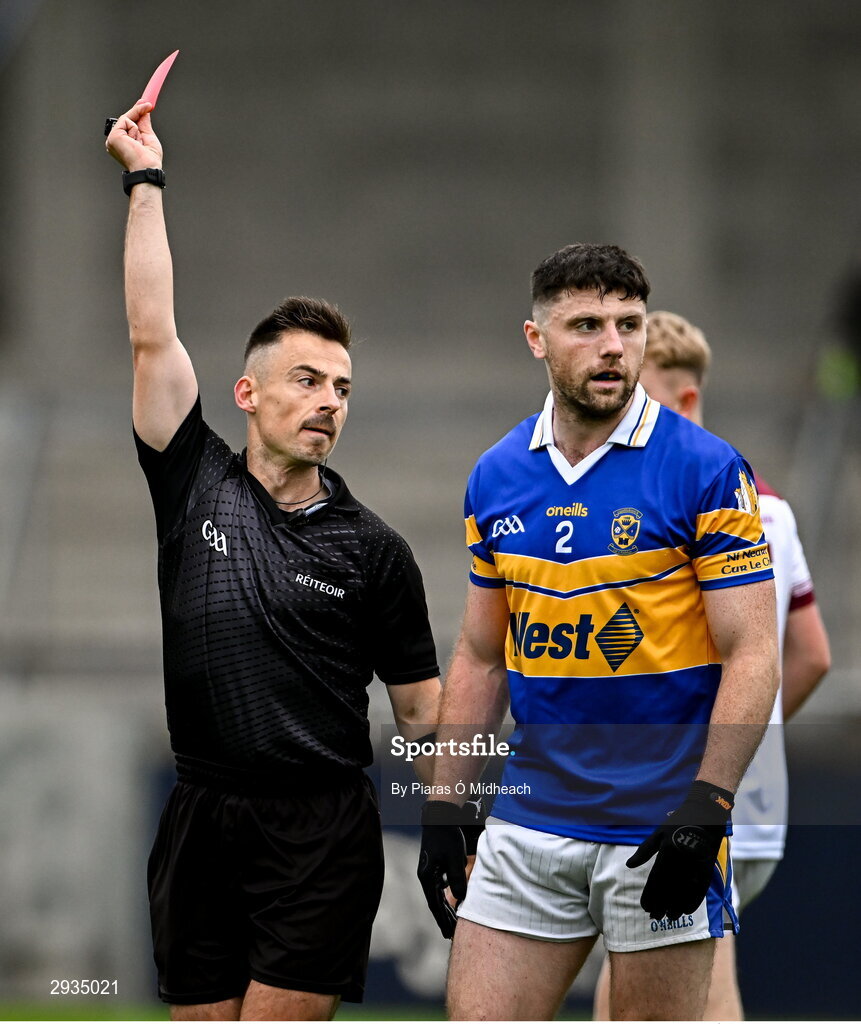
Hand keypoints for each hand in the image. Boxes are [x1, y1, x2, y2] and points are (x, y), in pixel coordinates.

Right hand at [105, 100, 162, 171]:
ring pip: (126, 119)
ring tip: (140, 143)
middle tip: (149, 105)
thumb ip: (144, 123)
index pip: (128, 123)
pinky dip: (134, 127)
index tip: (145, 104)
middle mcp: (116, 141)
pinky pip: (125, 120)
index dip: (136, 112)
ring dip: (138, 128)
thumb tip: (144, 109)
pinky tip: (135, 140)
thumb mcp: (148, 136)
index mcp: (123, 143)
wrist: (147, 168)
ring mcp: (113, 138)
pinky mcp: (114, 136)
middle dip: (138, 111)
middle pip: (126, 119)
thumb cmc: (149, 160)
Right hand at [417, 800, 484, 938]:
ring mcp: (429, 870)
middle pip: (434, 902)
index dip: (442, 920)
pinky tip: (452, 900)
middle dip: (443, 919)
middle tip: (450, 935)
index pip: (435, 905)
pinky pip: (439, 886)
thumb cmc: (447, 837)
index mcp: (428, 877)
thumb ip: (457, 880)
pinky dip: (446, 896)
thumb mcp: (455, 859)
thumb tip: (459, 900)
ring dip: (444, 908)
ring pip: (437, 895)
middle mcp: (426, 876)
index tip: (448, 934)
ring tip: (452, 922)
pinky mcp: (434, 865)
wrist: (440, 817)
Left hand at [626, 780, 732, 920]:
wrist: (706, 815)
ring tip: (668, 918)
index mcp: (666, 853)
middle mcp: (680, 863)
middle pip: (668, 890)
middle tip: (654, 917)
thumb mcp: (658, 833)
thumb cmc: (678, 823)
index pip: (655, 881)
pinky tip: (685, 911)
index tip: (644, 907)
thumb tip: (629, 865)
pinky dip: (692, 903)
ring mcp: (695, 867)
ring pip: (684, 893)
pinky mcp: (708, 869)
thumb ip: (644, 851)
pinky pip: (699, 891)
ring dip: (675, 907)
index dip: (650, 896)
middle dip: (660, 905)